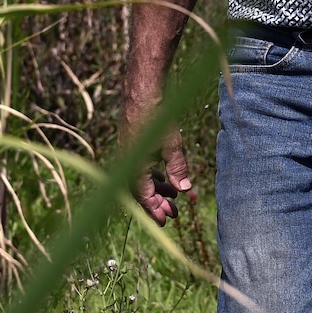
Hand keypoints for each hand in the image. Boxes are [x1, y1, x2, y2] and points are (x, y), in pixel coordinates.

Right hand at [122, 79, 196, 224]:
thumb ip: (177, 168)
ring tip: (174, 195)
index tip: (166, 220)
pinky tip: (165, 176)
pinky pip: (141, 167)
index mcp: (135, 167)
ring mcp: (129, 154)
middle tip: (174, 212)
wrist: (141, 92)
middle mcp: (128, 163)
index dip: (155, 210)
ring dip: (157, 189)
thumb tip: (183, 189)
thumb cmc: (155, 118)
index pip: (144, 196)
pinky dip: (153, 175)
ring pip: (142, 179)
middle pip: (141, 191)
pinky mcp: (131, 145)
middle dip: (157, 203)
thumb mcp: (171, 145)